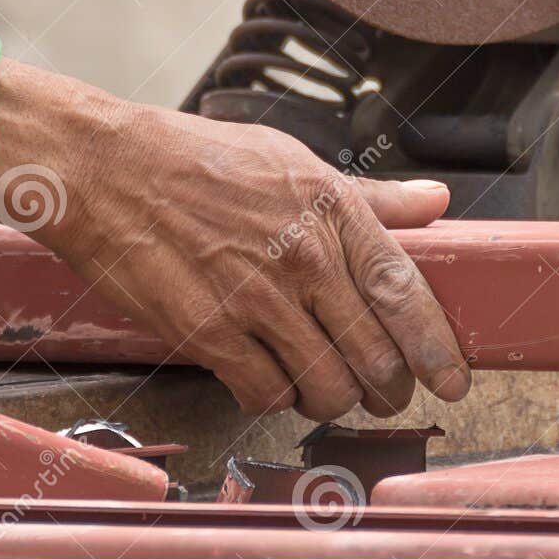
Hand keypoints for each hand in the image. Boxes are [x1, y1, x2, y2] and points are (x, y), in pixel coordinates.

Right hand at [0, 58, 471, 420]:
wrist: (105, 169)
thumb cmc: (194, 159)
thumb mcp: (290, 161)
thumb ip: (369, 197)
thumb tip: (434, 203)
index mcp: (330, 207)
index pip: (406, 292)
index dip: (437, 348)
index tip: (452, 378)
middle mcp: (303, 255)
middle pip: (375, 355)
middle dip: (387, 387)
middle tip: (382, 391)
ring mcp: (256, 298)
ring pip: (327, 387)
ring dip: (332, 399)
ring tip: (323, 387)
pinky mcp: (209, 332)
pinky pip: (267, 395)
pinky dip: (274, 398)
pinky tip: (266, 377)